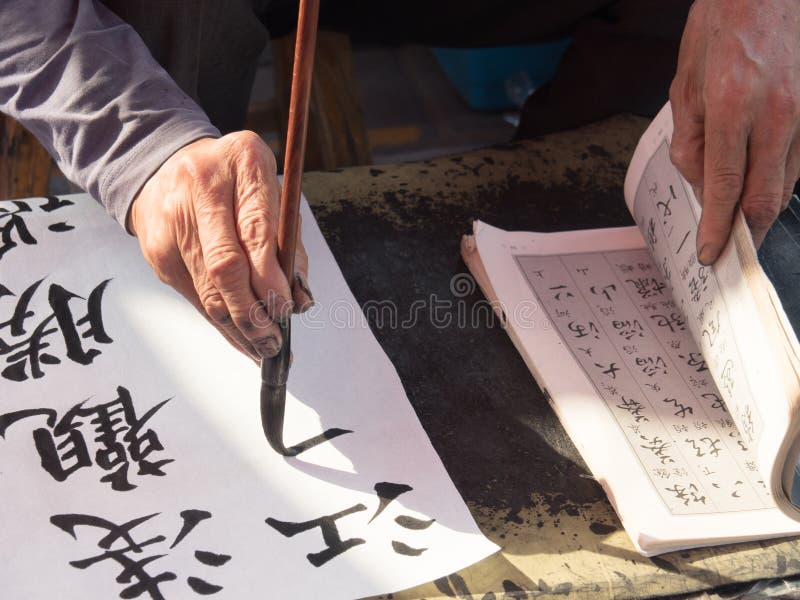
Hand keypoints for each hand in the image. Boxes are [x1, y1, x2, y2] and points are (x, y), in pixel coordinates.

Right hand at [127, 131, 313, 361]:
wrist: (166, 165)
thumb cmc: (237, 184)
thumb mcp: (273, 197)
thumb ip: (290, 246)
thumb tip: (302, 301)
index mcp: (243, 162)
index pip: (256, 231)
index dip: (270, 278)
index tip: (286, 309)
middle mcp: (202, 188)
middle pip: (225, 266)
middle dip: (253, 312)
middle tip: (275, 341)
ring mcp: (173, 221)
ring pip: (208, 290)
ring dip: (239, 328)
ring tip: (264, 349)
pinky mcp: (159, 252)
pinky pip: (195, 297)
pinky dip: (222, 323)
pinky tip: (242, 338)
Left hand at [669, 0, 799, 262]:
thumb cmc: (721, 26)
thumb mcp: (686, 83)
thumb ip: (690, 139)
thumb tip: (699, 183)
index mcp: (734, 105)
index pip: (725, 186)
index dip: (717, 227)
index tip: (709, 252)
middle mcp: (777, 113)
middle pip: (765, 196)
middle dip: (746, 232)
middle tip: (729, 252)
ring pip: (787, 182)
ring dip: (762, 209)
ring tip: (739, 224)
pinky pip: (799, 160)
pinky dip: (778, 180)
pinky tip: (759, 186)